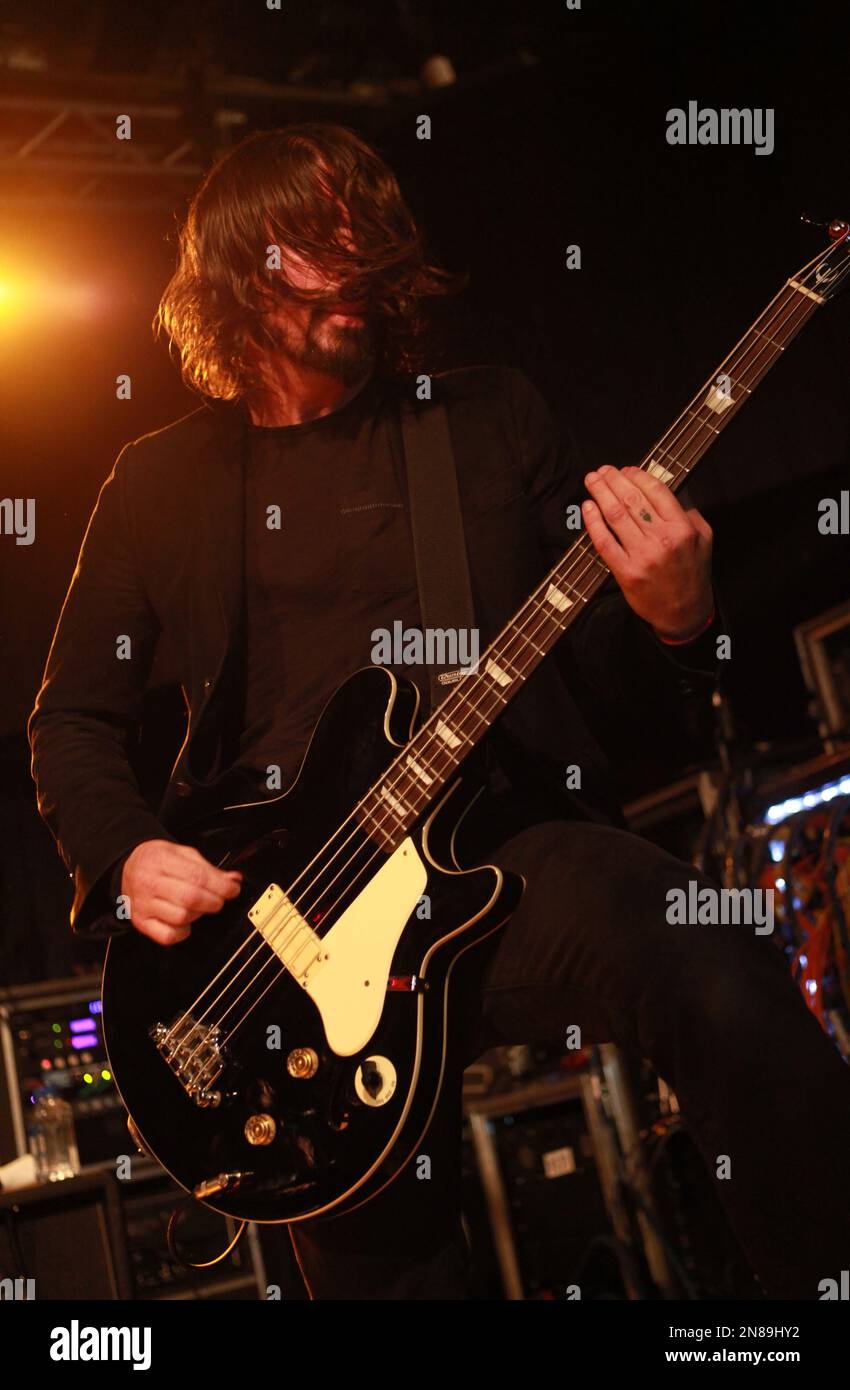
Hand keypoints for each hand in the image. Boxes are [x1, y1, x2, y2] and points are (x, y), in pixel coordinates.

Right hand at [120, 839, 242, 946]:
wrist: (128, 868)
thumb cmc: (158, 860)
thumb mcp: (182, 853)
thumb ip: (207, 867)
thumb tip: (233, 880)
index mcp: (159, 860)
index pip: (197, 876)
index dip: (221, 886)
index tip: (233, 889)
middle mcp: (148, 882)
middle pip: (190, 898)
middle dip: (214, 901)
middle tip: (219, 899)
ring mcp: (142, 904)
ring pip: (182, 917)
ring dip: (198, 914)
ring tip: (198, 906)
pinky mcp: (140, 922)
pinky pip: (168, 936)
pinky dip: (183, 932)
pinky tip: (184, 920)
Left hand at [581, 465, 713, 638]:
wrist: (684, 613)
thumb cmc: (692, 574)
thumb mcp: (703, 540)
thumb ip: (690, 514)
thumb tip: (668, 493)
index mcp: (682, 528)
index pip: (656, 491)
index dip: (637, 475)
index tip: (626, 469)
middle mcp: (662, 540)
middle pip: (632, 499)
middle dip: (614, 479)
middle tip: (603, 470)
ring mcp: (642, 556)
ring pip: (616, 516)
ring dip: (600, 493)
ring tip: (592, 480)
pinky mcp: (626, 572)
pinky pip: (604, 542)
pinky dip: (593, 522)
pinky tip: (588, 508)